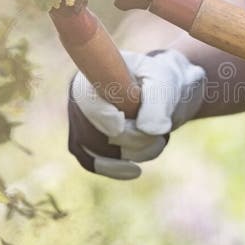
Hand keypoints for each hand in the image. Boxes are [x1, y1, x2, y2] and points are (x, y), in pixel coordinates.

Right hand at [68, 49, 205, 178]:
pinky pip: (93, 163)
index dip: (101, 116)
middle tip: (159, 134)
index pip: (87, 100)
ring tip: (157, 140)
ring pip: (96, 152)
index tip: (119, 127)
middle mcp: (79, 99)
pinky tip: (135, 170)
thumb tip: (148, 131)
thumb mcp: (165, 84)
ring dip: (133, 153)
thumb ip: (158, 103)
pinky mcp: (85, 144)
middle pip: (92, 133)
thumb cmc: (161, 82)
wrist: (162, 94)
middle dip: (131, 139)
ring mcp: (79, 123)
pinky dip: (116, 169)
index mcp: (94, 74)